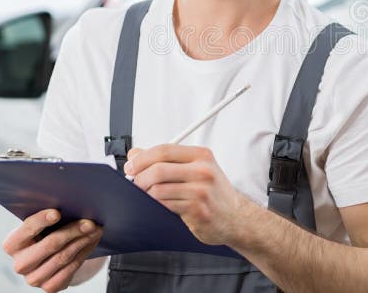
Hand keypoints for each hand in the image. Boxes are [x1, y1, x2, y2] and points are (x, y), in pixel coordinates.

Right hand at [2, 209, 102, 291]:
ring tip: (95, 230)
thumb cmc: (45, 235)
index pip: (27, 229)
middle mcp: (20, 264)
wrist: (50, 259)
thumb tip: (71, 204)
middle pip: (50, 244)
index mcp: (12, 244)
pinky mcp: (49, 287)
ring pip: (64, 256)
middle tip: (89, 222)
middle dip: (73, 231)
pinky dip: (84, 252)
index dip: (42, 220)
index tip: (57, 212)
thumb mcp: (41, 226)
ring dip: (83, 241)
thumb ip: (49, 217)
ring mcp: (34, 278)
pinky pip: (71, 268)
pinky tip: (91, 242)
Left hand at [125, 145, 250, 245]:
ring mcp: (201, 191)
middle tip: (134, 184)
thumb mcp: (196, 169)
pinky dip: (154, 206)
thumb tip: (136, 153)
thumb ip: (168, 160)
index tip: (131, 165)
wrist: (236, 217)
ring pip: (158, 189)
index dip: (142, 157)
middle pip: (158, 169)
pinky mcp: (197, 210)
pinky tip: (155, 206)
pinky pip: (165, 205)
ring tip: (144, 196)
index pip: (164, 150)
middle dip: (139, 177)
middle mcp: (203, 171)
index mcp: (202, 156)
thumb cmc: (215, 194)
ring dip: (144, 194)